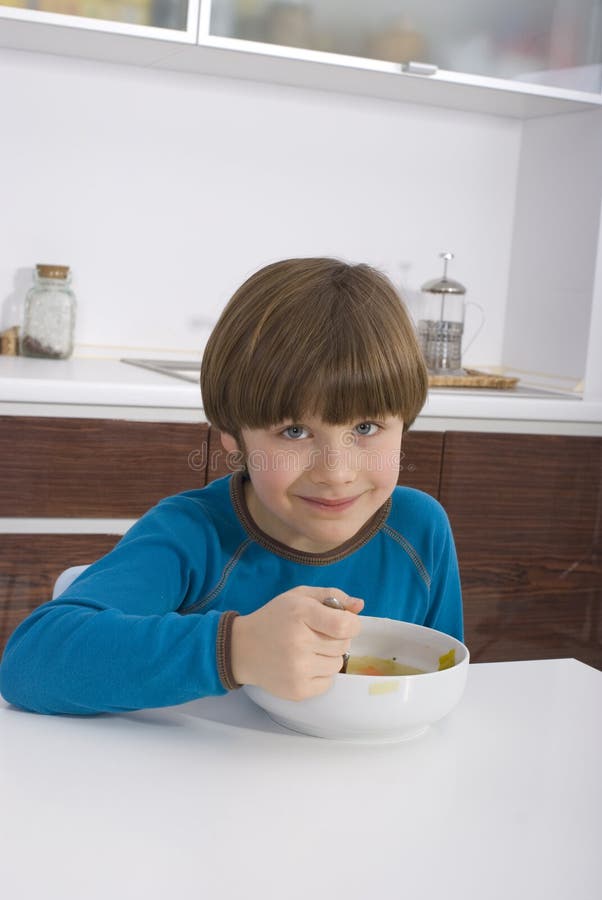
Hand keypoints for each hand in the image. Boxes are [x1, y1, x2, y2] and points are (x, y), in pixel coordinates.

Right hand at [230, 586, 363, 699]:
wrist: (242, 648)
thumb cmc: (275, 618)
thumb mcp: (299, 597)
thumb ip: (332, 596)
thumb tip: (360, 605)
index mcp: (301, 614)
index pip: (345, 625)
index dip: (352, 624)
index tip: (345, 623)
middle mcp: (299, 642)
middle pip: (344, 645)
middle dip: (337, 639)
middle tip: (317, 635)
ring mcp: (297, 669)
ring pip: (338, 664)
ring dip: (329, 657)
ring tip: (308, 650)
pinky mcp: (297, 690)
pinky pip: (328, 682)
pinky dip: (321, 674)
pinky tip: (304, 665)